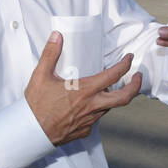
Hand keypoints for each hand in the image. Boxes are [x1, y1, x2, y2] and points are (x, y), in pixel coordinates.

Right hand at [25, 32, 142, 145]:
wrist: (30, 131)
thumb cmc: (36, 105)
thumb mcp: (41, 75)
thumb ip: (51, 54)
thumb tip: (56, 36)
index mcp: (85, 90)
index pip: (113, 75)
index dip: (125, 65)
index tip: (129, 58)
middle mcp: (91, 106)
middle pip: (124, 98)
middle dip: (135, 86)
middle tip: (137, 77)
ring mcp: (89, 120)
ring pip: (109, 108)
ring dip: (112, 97)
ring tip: (108, 88)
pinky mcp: (84, 131)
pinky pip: (96, 119)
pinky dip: (96, 110)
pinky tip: (88, 105)